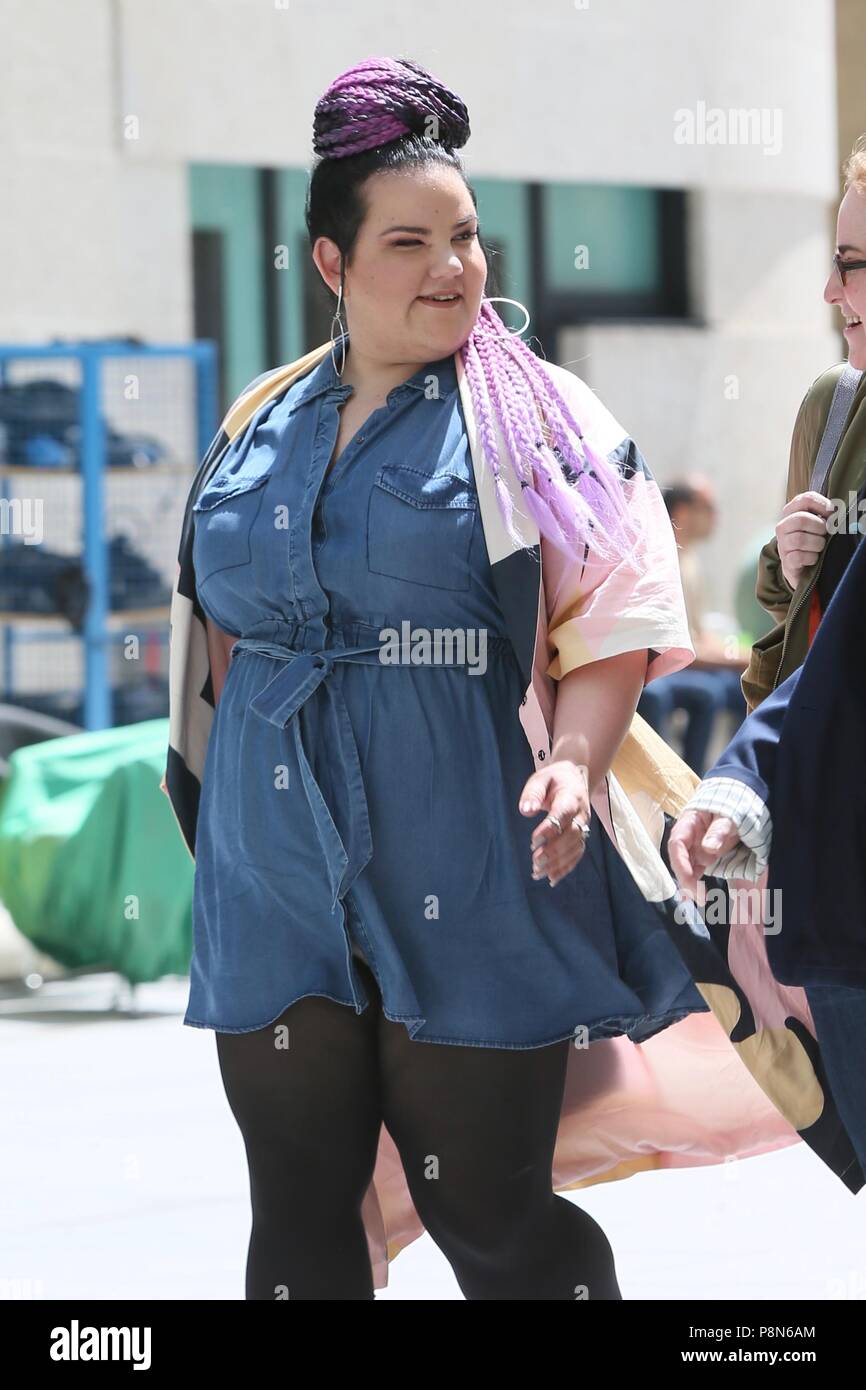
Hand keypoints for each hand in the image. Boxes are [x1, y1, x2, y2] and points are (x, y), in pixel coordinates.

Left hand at [519, 761, 590, 886]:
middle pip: (572, 834)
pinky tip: (552, 878)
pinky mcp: (582, 836)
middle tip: (535, 861)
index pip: (564, 813)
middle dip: (554, 850)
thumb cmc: (553, 779)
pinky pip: (578, 854)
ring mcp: (584, 826)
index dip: (550, 829)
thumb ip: (533, 793)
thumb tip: (526, 810)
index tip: (533, 841)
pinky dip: (566, 867)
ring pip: (576, 847)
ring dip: (558, 862)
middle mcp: (581, 813)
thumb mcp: (540, 778)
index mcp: (571, 796)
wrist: (574, 779)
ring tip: (538, 872)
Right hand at [667, 809, 742, 898]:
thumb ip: (719, 830)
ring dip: (690, 884)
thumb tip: (709, 847)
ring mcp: (693, 848)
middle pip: (679, 860)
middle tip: (698, 895)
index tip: (689, 878)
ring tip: (699, 899)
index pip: (677, 844)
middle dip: (686, 879)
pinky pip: (694, 872)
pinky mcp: (700, 857)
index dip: (680, 862)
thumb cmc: (728, 810)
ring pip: (686, 868)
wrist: (734, 810)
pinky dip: (695, 884)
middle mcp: (687, 838)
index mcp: (688, 824)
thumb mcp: (727, 817)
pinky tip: (699, 896)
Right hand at [775, 491, 834, 590]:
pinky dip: (811, 558)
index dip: (822, 505)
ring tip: (820, 546)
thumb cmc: (812, 541)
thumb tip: (835, 512)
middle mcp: (783, 527)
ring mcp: (782, 544)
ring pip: (799, 539)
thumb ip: (825, 513)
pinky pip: (798, 557)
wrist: (802, 566)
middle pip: (800, 519)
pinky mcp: (786, 562)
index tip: (831, 513)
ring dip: (817, 543)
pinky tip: (813, 558)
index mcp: (791, 512)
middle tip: (825, 533)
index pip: (805, 499)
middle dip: (819, 527)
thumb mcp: (818, 523)